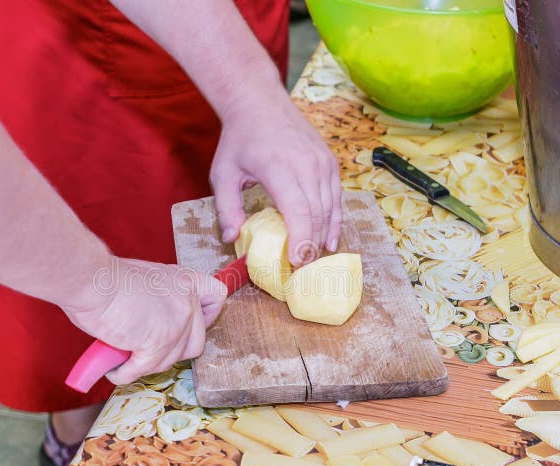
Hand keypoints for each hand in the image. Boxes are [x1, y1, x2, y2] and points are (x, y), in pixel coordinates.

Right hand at [62, 257, 226, 383]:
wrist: (93, 281)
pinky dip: (128, 373)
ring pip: (171, 360)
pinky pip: (146, 368)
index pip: (217, 297)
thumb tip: (156, 327)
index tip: (188, 325)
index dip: (207, 316)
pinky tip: (116, 369)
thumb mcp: (148, 282)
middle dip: (173, 352)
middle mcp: (187, 301)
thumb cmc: (108, 280)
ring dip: (148, 364)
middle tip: (149, 350)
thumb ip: (162, 302)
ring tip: (127, 359)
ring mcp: (176, 323)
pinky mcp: (159, 342)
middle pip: (196, 343)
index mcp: (185, 281)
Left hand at [210, 88, 341, 265]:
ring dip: (323, 235)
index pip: (299, 212)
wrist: (259, 102)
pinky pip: (336, 196)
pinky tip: (328, 239)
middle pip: (317, 214)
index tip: (296, 262)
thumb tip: (231, 238)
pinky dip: (334, 219)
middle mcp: (306, 165)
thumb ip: (227, 208)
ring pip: (329, 207)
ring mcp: (322, 162)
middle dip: (312, 245)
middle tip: (302, 268)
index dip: (301, 241)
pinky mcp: (330, 161)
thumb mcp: (223, 174)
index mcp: (279, 169)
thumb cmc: (239, 140)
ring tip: (314, 257)